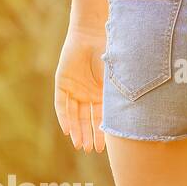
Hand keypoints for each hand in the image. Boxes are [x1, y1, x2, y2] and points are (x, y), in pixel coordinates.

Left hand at [54, 25, 107, 152]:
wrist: (95, 35)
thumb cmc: (112, 57)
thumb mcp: (117, 83)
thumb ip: (117, 101)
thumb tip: (125, 126)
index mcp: (104, 95)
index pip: (102, 119)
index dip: (101, 134)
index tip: (102, 149)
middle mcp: (89, 94)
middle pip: (87, 120)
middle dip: (88, 136)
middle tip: (89, 150)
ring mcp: (76, 89)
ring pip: (74, 115)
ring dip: (77, 130)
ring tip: (79, 145)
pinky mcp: (63, 82)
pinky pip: (61, 104)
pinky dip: (64, 117)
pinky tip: (67, 131)